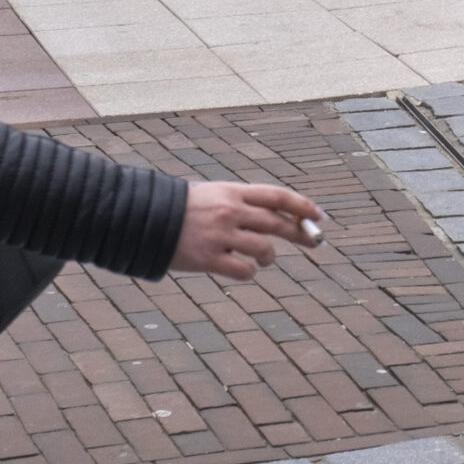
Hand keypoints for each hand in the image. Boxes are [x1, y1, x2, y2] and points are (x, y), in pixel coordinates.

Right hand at [170, 181, 325, 280]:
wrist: (145, 219)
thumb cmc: (184, 208)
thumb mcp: (215, 195)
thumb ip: (244, 204)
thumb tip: (281, 216)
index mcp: (233, 192)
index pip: (277, 196)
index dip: (302, 206)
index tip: (319, 215)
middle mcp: (230, 211)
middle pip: (277, 222)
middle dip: (301, 233)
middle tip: (315, 242)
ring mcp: (220, 235)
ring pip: (264, 248)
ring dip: (269, 256)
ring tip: (263, 258)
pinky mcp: (209, 258)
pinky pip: (244, 270)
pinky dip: (250, 271)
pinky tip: (244, 269)